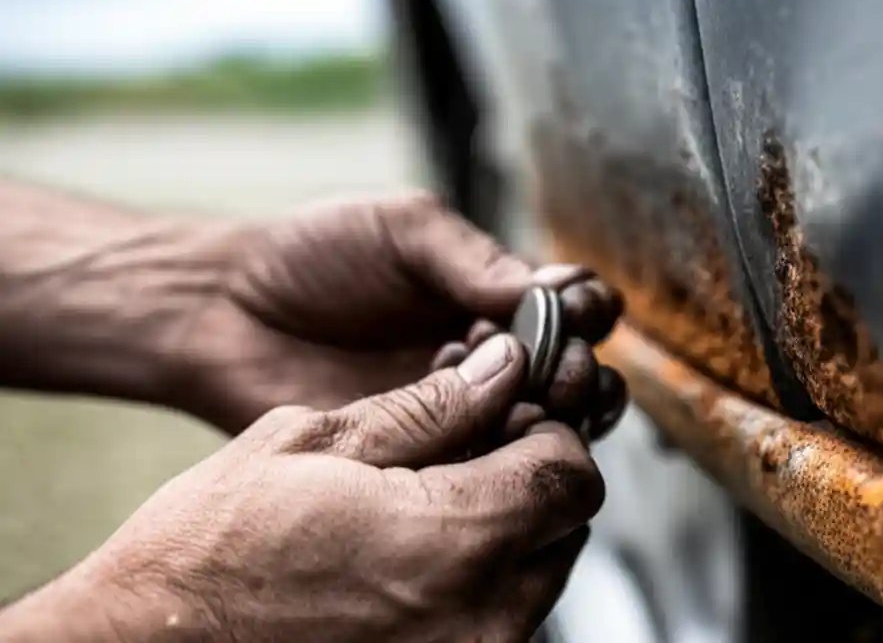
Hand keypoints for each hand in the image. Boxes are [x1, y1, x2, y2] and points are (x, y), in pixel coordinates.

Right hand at [0, 336, 601, 641]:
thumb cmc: (207, 550)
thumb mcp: (312, 441)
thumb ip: (429, 407)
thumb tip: (502, 368)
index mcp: (452, 541)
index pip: (571, 473)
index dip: (546, 432)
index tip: (506, 417)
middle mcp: (478, 615)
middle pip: (566, 526)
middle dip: (531, 479)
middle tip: (466, 457)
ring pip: (539, 576)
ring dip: (507, 531)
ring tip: (428, 509)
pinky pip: (500, 621)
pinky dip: (478, 583)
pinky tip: (411, 561)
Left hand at [170, 192, 625, 434]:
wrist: (226, 311)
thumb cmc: (310, 255)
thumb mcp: (403, 228)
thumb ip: (473, 257)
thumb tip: (542, 292)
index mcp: (488, 296)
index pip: (569, 306)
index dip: (584, 307)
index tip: (572, 306)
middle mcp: (484, 357)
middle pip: (572, 375)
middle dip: (581, 370)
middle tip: (558, 365)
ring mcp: (455, 410)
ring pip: (537, 427)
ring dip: (553, 414)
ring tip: (529, 398)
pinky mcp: (420, 455)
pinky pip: (478, 464)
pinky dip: (497, 450)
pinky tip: (482, 429)